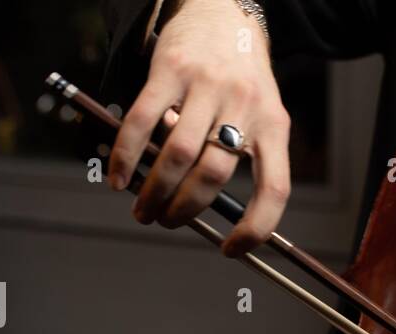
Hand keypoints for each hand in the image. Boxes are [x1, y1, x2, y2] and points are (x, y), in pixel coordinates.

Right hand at [109, 0, 290, 255]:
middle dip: (184, 210)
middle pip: (213, 176)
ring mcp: (207, 85)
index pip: (275, 189)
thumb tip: (197, 205)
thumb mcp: (255, 113)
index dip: (255, 228)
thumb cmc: (239, 75)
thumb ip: (237, 154)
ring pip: (177, 155)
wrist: (221, 12)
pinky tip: (120, 177)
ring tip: (143, 209)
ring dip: (155, 192)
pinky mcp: (170, 69)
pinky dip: (127, 156)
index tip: (230, 249)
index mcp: (274, 125)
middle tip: (164, 221)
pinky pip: (142, 121)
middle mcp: (245, 104)